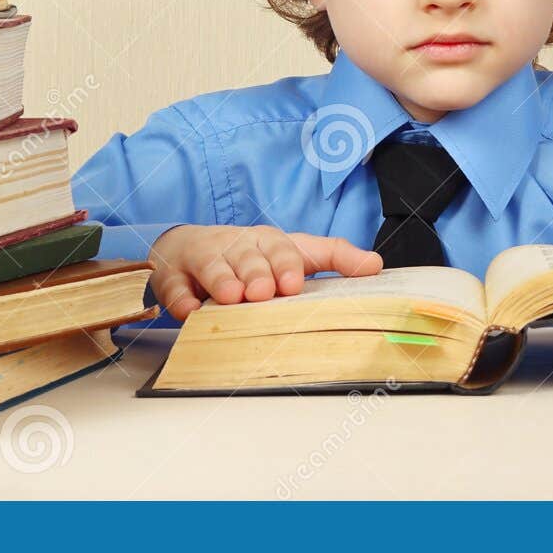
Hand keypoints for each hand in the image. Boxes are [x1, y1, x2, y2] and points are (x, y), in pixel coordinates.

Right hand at [149, 224, 382, 319]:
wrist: (192, 247)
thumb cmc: (254, 256)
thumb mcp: (297, 252)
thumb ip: (335, 258)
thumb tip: (377, 266)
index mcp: (269, 242)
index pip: (282, 248)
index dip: (287, 264)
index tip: (293, 283)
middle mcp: (238, 246)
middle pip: (247, 256)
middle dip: (256, 273)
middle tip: (262, 293)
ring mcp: (205, 258)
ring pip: (213, 265)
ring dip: (222, 280)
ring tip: (232, 297)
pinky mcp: (175, 274)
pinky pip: (176, 285)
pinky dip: (181, 297)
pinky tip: (189, 310)